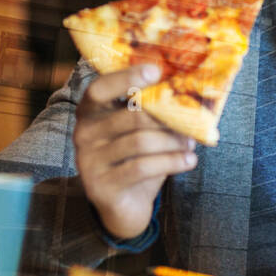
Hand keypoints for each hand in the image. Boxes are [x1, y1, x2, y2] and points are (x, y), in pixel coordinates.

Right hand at [74, 63, 197, 239]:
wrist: (123, 204)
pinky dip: (171, 162)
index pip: (100, 88)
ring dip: (172, 142)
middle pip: (130, 117)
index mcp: (89, 111)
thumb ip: (150, 111)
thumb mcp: (138, 130)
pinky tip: (189, 161)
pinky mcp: (101, 186)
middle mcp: (83, 133)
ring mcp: (89, 161)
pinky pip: (142, 168)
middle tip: (192, 123)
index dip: (126, 77)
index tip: (156, 71)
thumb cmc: (134, 158)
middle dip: (166, 119)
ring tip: (191, 144)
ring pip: (140, 142)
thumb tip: (186, 92)